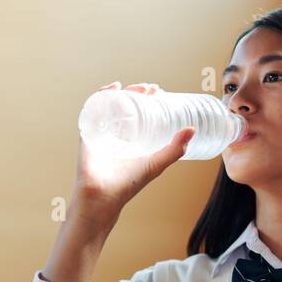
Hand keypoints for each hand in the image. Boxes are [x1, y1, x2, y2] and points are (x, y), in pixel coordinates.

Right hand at [72, 81, 194, 224]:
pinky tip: (113, 87)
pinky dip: (102, 94)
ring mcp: (104, 131)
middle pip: (129, 105)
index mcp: (133, 140)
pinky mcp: (89, 130)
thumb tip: (192, 129)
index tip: (160, 93)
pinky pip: (94, 108)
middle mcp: (118, 134)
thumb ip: (175, 149)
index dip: (151, 101)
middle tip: (152, 89)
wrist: (102, 194)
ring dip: (125, 91)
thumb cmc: (128, 183)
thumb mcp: (157, 163)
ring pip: (113, 104)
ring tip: (138, 88)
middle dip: (140, 93)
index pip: (143, 114)